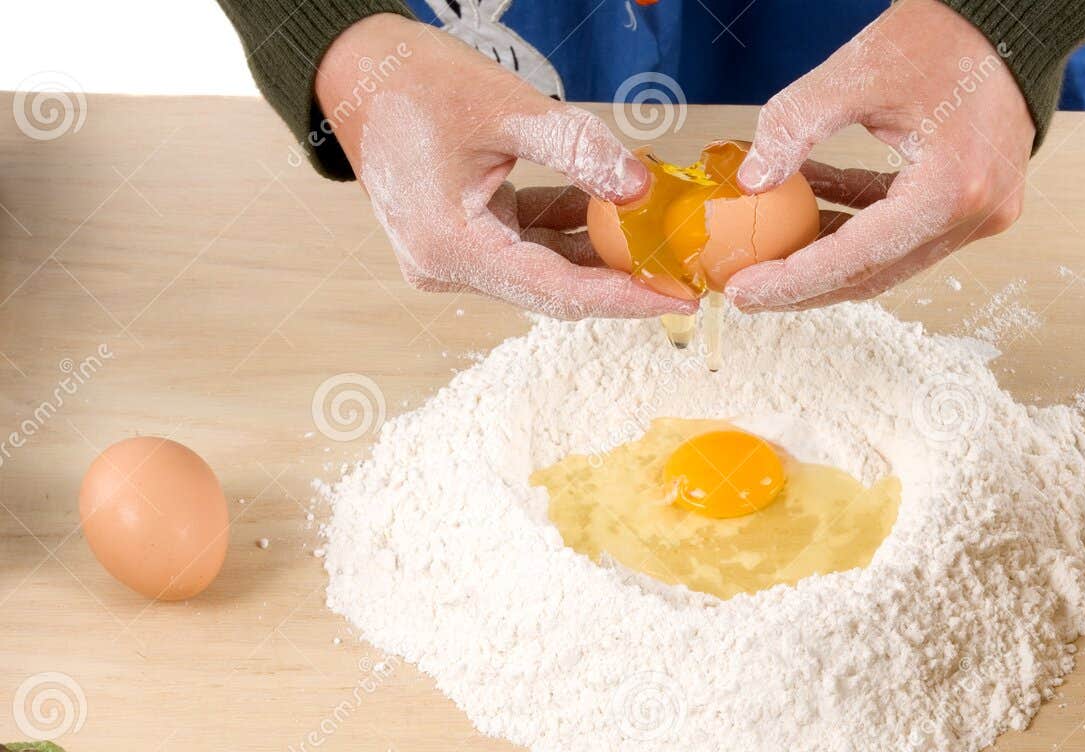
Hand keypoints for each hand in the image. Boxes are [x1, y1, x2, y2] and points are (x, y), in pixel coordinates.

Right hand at [315, 15, 689, 319]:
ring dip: (596, 253)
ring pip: (544, 270)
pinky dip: (567, 231)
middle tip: (680, 273)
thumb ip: (577, 149)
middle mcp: (446, 267)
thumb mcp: (508, 108)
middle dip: (618, 280)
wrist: (357, 72)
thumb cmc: (416, 83)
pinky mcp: (462, 242)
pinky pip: (527, 246)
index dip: (624, 297)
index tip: (676, 298)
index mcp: (450, 246)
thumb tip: (638, 188)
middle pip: (553, 289)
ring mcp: (451, 259)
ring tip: (656, 239)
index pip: (556, 289)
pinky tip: (609, 211)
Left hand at [726, 0, 1032, 311]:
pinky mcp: (976, 204)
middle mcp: (974, 218)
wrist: (1007, 21)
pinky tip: (813, 205)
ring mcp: (981, 216)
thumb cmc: (945, 36)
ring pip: (889, 259)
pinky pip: (905, 231)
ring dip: (830, 255)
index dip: (794, 280)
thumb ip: (795, 125)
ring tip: (772, 250)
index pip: (857, 259)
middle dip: (807, 285)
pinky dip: (859, 223)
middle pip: (874, 275)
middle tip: (749, 289)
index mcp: (951, 192)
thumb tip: (751, 180)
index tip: (744, 292)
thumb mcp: (857, 72)